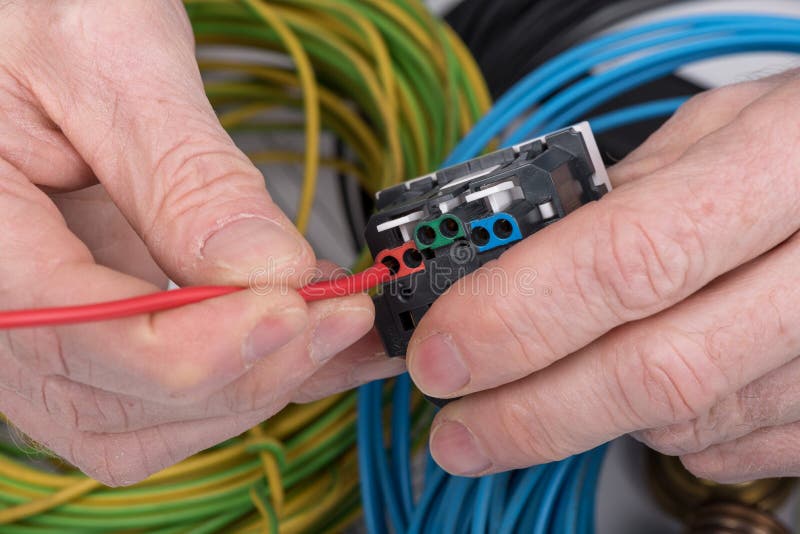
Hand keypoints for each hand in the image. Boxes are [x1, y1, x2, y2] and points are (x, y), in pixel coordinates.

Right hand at [0, 1, 401, 485]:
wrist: (23, 17)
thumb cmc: (32, 11)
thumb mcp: (106, 60)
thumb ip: (184, 173)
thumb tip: (267, 268)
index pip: (77, 334)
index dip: (197, 348)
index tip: (295, 309)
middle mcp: (3, 301)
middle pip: (120, 400)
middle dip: (245, 372)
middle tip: (340, 316)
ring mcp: (52, 320)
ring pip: (149, 414)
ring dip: (257, 382)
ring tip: (342, 324)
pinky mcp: (100, 315)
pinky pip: (169, 381)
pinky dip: (250, 367)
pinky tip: (315, 330)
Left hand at [408, 69, 799, 482]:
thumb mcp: (716, 130)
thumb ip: (617, 194)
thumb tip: (507, 255)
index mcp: (778, 166)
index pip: (625, 258)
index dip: (516, 315)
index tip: (442, 352)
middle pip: (652, 370)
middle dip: (527, 412)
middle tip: (458, 429)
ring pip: (678, 421)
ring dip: (584, 414)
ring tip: (543, 389)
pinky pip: (719, 448)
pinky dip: (652, 428)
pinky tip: (636, 388)